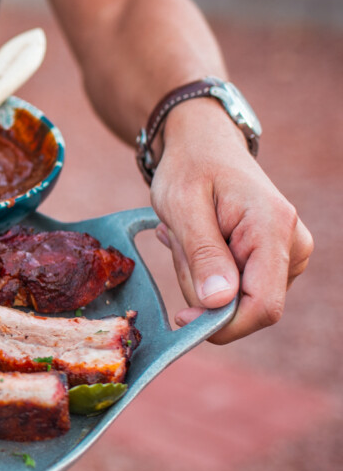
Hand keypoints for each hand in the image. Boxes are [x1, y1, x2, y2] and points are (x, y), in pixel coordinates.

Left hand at [149, 99, 311, 343]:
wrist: (204, 146)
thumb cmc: (190, 168)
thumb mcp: (182, 206)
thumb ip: (203, 254)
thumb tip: (219, 302)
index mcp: (273, 228)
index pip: (263, 306)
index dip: (223, 324)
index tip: (182, 316)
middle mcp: (293, 245)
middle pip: (246, 306)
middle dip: (201, 288)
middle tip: (176, 243)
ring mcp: (288, 255)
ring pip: (236, 299)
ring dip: (200, 277)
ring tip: (186, 235)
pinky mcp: (276, 261)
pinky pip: (236, 287)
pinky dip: (208, 271)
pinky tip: (198, 240)